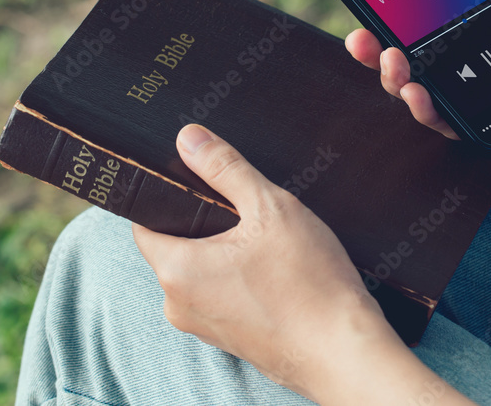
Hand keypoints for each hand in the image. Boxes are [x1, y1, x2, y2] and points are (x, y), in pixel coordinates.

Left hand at [132, 124, 474, 404]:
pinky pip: (223, 296)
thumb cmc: (309, 284)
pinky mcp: (232, 340)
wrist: (345, 352)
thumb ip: (225, 168)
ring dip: (227, 252)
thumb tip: (190, 138)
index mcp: (176, 271)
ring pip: (202, 272)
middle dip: (206, 223)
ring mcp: (205, 328)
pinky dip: (243, 279)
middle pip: (176, 246)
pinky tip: (279, 271)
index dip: (167, 196)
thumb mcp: (269, 208)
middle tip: (249, 210)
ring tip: (271, 243)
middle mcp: (178, 305)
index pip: (145, 222)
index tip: (196, 182)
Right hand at [346, 0, 490, 166]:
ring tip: (388, 62)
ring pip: (433, 93)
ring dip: (399, 79)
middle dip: (385, 48)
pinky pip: (457, 127)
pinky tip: (416, 93)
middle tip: (361, 36)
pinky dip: (430, 112)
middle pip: (427, 57)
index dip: (405, 12)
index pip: (443, 20)